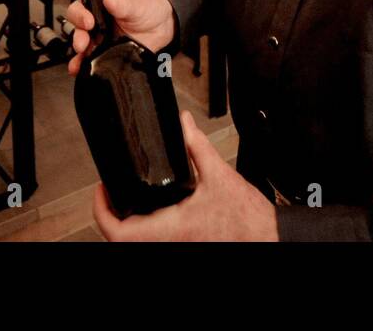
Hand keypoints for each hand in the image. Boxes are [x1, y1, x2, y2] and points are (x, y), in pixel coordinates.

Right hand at [65, 0, 175, 76]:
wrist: (163, 25)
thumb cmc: (147, 9)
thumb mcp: (136, 4)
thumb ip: (123, 3)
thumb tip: (109, 0)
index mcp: (99, 9)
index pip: (80, 9)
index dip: (79, 15)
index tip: (88, 21)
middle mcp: (97, 25)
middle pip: (78, 31)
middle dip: (78, 38)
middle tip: (83, 43)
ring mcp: (102, 42)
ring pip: (83, 49)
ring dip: (78, 57)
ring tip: (79, 63)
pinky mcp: (108, 56)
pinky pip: (94, 63)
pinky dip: (85, 68)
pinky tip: (81, 71)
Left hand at [92, 110, 277, 240]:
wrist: (270, 240)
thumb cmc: (249, 221)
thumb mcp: (219, 175)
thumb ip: (197, 147)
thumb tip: (184, 123)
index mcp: (169, 230)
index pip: (116, 232)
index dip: (101, 209)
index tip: (103, 188)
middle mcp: (167, 244)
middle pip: (121, 238)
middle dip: (112, 213)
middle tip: (112, 189)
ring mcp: (175, 249)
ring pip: (137, 242)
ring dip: (128, 223)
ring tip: (128, 198)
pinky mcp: (184, 247)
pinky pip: (154, 242)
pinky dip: (146, 229)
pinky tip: (154, 211)